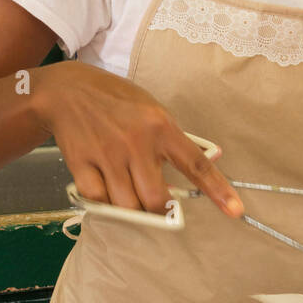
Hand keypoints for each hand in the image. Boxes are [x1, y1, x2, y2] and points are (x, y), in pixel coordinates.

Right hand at [31, 61, 242, 217]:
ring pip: (127, 206)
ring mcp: (107, 154)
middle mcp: (136, 141)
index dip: (217, 190)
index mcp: (161, 126)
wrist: (67, 90)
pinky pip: (99, 200)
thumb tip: (210, 159)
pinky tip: (106, 189)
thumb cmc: (117, 101)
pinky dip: (105, 203)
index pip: (195, 164)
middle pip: (155, 199)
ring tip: (128, 193)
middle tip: (157, 206)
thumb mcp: (152, 109)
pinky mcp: (81, 163)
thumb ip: (176, 139)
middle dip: (159, 211)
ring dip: (132, 210)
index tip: (235, 211)